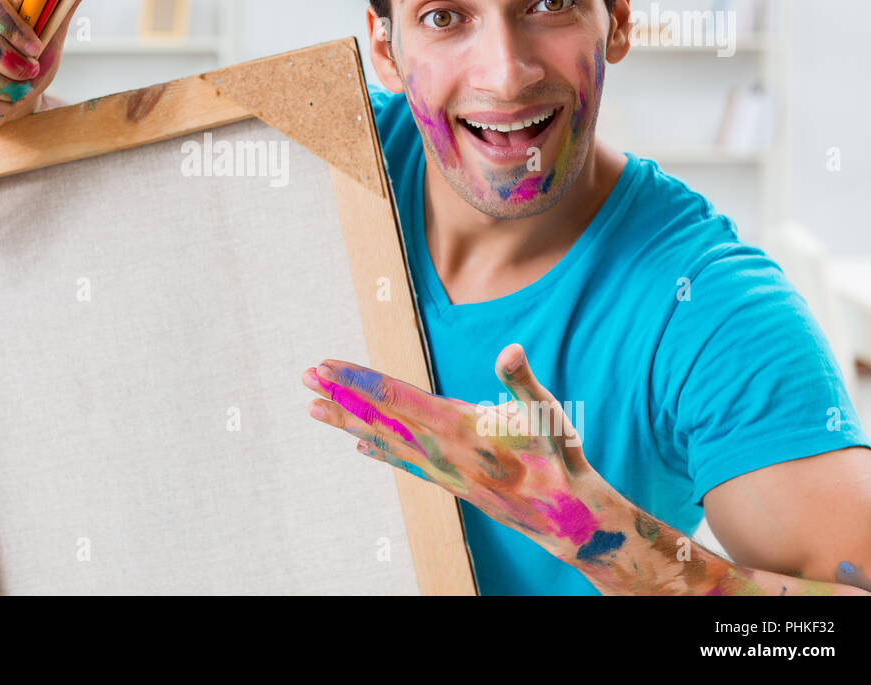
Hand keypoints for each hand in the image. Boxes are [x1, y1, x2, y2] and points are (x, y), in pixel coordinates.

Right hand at [0, 0, 96, 122]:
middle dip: (15, 66)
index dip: (15, 29)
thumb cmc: (29, 59)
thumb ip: (65, 3)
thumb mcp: (50, 34)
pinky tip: (4, 104)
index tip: (37, 49)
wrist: (11, 95)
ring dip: (7, 88)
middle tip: (31, 75)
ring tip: (21, 91)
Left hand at [303, 343, 625, 560]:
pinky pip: (402, 462)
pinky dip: (377, 449)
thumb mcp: (548, 415)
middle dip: (340, 395)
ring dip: (347, 420)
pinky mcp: (447, 481)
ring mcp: (440, 468)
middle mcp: (439, 449)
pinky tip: (358, 445)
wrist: (565, 520)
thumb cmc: (559, 461)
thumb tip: (511, 351)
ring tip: (314, 408)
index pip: (394, 397)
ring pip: (383, 439)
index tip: (327, 365)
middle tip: (305, 377)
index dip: (358, 380)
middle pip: (378, 416)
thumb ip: (523, 382)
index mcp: (456, 426)